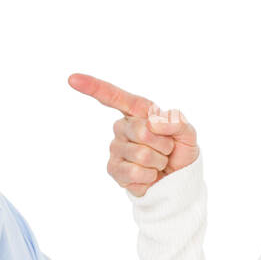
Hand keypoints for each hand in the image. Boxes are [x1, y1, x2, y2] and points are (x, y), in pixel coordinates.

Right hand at [67, 73, 198, 196]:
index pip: (114, 97)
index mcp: (137, 112)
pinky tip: (149, 176)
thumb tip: (151, 122)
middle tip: (166, 149)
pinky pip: (134, 173)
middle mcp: (122, 128)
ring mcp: (116, 149)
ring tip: (158, 163)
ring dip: (158, 162)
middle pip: (142, 131)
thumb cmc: (180, 150)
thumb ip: (175, 121)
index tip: (73, 79)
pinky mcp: (114, 170)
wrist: (179, 180)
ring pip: (141, 155)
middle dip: (163, 144)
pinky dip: (149, 177)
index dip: (93, 87)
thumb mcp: (187, 132)